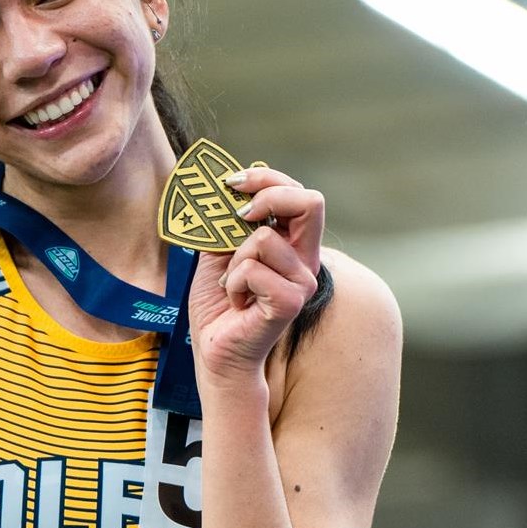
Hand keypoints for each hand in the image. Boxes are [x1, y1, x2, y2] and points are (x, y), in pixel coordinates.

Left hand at [188, 164, 323, 381]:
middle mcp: (304, 259)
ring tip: (232, 285)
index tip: (232, 182)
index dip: (267, 178)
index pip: (298, 194)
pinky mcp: (291, 301)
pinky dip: (233, 283)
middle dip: (268, 195)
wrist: (215, 349)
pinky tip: (236, 301)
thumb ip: (225, 222)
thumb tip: (221, 188)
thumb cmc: (219, 303)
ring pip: (265, 238)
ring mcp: (302, 281)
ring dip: (234, 260)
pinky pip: (253, 269)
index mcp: (292, 243)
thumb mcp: (218, 251)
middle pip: (311, 201)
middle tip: (239, 213)